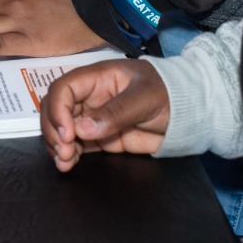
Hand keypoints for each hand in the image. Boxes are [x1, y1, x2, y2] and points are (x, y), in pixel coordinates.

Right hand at [39, 59, 168, 171]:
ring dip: (56, 145)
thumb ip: (115, 112)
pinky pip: (76, 145)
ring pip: (61, 130)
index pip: (64, 88)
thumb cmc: (168, 93)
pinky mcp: (100, 138)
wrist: (188, 114)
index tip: (66, 133)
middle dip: (54, 130)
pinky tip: (68, 165)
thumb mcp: (144, 98)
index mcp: (97, 78)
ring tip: (64, 162)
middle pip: (56, 109)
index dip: (57, 109)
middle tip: (64, 151)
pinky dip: (68, 155)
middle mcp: (89, 97)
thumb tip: (81, 129)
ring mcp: (93, 118)